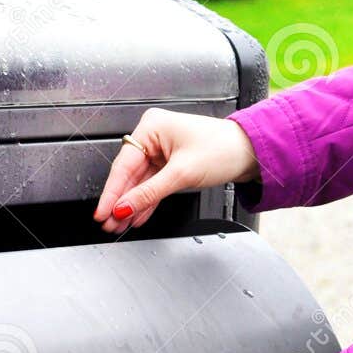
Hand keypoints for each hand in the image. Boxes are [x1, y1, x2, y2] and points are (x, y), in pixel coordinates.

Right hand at [95, 109, 259, 232]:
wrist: (249, 152)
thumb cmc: (222, 148)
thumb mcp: (181, 174)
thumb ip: (148, 193)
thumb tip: (124, 207)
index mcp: (151, 127)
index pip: (124, 166)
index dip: (112, 193)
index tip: (102, 212)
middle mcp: (154, 136)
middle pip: (129, 176)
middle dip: (121, 202)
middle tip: (108, 223)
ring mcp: (161, 150)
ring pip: (139, 183)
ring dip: (131, 205)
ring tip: (119, 225)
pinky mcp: (170, 163)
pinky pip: (152, 185)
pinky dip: (145, 202)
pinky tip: (136, 216)